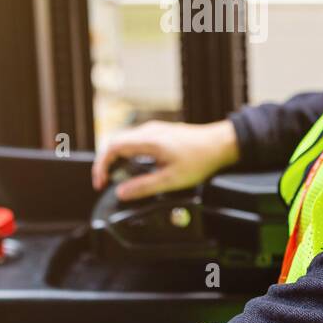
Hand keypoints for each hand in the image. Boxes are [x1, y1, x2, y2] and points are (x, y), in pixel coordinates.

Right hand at [90, 118, 239, 200]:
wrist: (221, 143)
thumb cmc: (200, 159)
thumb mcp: (171, 180)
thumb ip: (144, 187)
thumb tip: (121, 193)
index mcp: (149, 141)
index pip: (113, 147)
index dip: (102, 165)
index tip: (101, 182)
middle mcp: (149, 131)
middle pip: (115, 142)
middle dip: (105, 162)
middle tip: (104, 181)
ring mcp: (154, 129)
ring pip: (125, 140)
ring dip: (116, 157)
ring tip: (115, 176)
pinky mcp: (160, 132)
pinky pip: (136, 140)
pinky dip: (127, 153)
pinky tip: (132, 166)